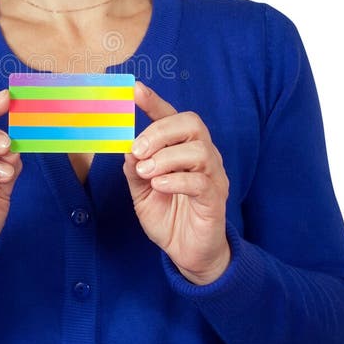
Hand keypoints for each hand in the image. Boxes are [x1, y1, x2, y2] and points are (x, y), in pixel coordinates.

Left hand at [124, 82, 230, 284]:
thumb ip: (134, 169)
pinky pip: (201, 182)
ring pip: (199, 150)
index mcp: (182, 149)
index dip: (154, 102)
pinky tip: (159, 185)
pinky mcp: (216, 199)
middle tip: (138, 150)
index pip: (171, 117)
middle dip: (160, 131)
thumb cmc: (168, 216)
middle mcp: (202, 156)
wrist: (188, 253)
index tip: (134, 89)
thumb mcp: (141, 191)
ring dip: (166, 157)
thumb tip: (127, 148)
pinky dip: (176, 180)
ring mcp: (213, 176)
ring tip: (148, 173)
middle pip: (191, 124)